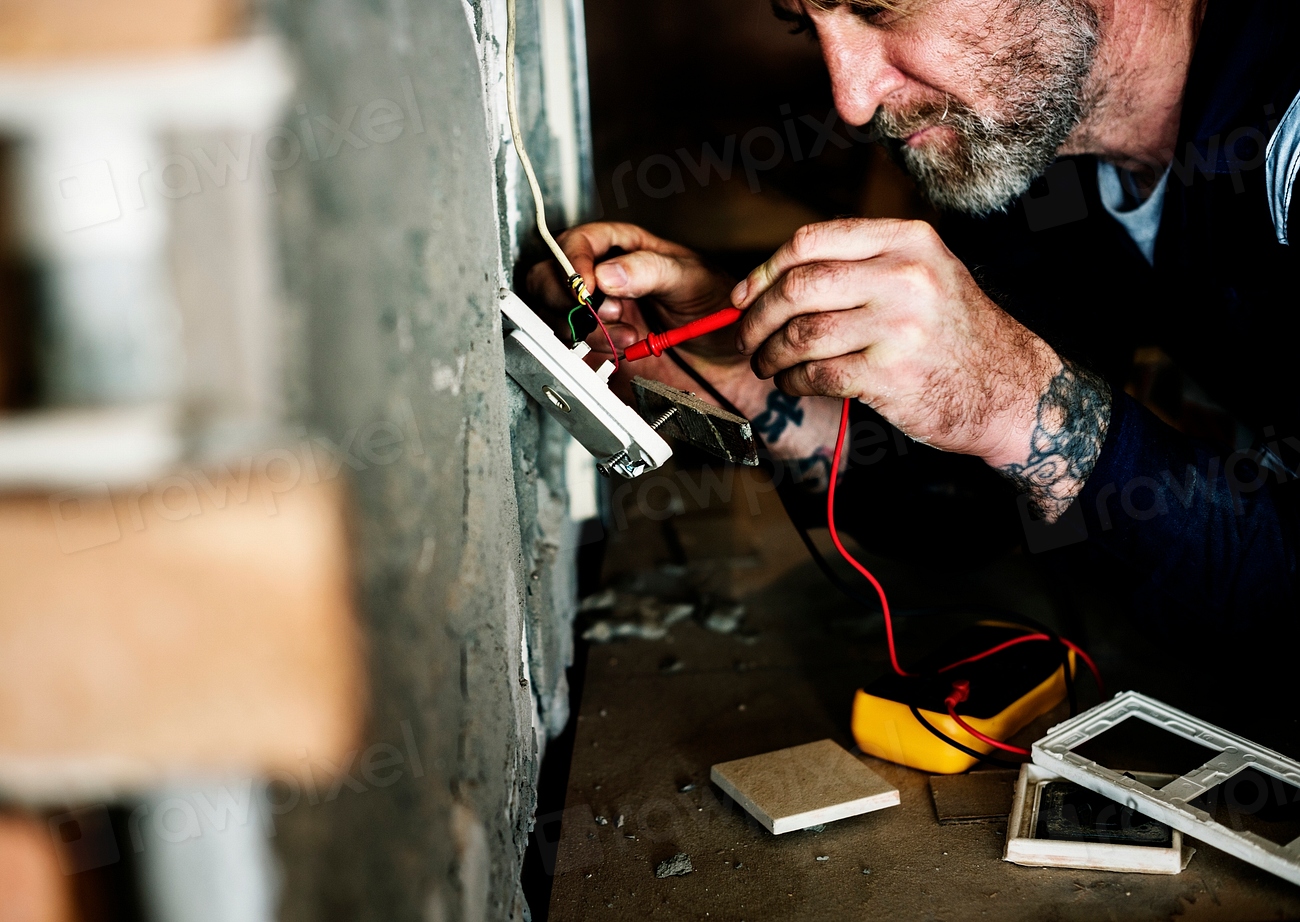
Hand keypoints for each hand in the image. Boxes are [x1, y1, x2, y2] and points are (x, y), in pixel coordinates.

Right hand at [525, 222, 744, 396]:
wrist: (728, 358)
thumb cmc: (716, 308)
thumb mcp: (691, 279)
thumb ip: (650, 270)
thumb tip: (607, 273)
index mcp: (624, 249)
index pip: (578, 242)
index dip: (573, 262)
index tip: (585, 286)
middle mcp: (604, 280)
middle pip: (551, 277)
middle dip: (566, 298)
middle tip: (595, 314)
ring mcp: (598, 316)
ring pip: (556, 316)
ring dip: (584, 330)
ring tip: (628, 336)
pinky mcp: (599, 348)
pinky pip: (572, 351)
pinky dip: (589, 354)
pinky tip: (621, 353)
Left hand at [733, 218, 1063, 468]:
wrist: (1008, 388)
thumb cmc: (953, 334)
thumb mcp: (923, 274)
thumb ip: (860, 265)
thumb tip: (771, 279)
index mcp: (907, 241)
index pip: (812, 241)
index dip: (765, 270)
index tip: (743, 296)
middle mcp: (904, 276)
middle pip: (798, 287)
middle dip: (757, 317)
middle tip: (744, 337)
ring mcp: (899, 326)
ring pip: (801, 334)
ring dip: (771, 354)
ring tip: (767, 364)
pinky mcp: (891, 375)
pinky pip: (817, 374)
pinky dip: (794, 381)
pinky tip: (793, 383)